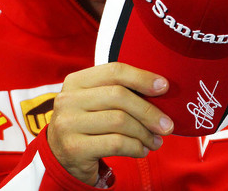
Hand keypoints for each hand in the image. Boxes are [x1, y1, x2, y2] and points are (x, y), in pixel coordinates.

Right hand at [46, 62, 173, 184]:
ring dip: (144, 133)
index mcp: (76, 81)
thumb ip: (120, 92)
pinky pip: (116, 144)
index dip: (142, 77)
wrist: (60, 157)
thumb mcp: (96, 102)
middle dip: (148, 111)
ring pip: (120, 121)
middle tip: (166, 125)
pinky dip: (135, 148)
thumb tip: (160, 90)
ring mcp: (68, 124)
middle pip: (119, 96)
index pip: (114, 70)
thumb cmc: (88, 124)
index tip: (164, 86)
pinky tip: (141, 150)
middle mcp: (68, 99)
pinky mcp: (74, 148)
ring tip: (155, 141)